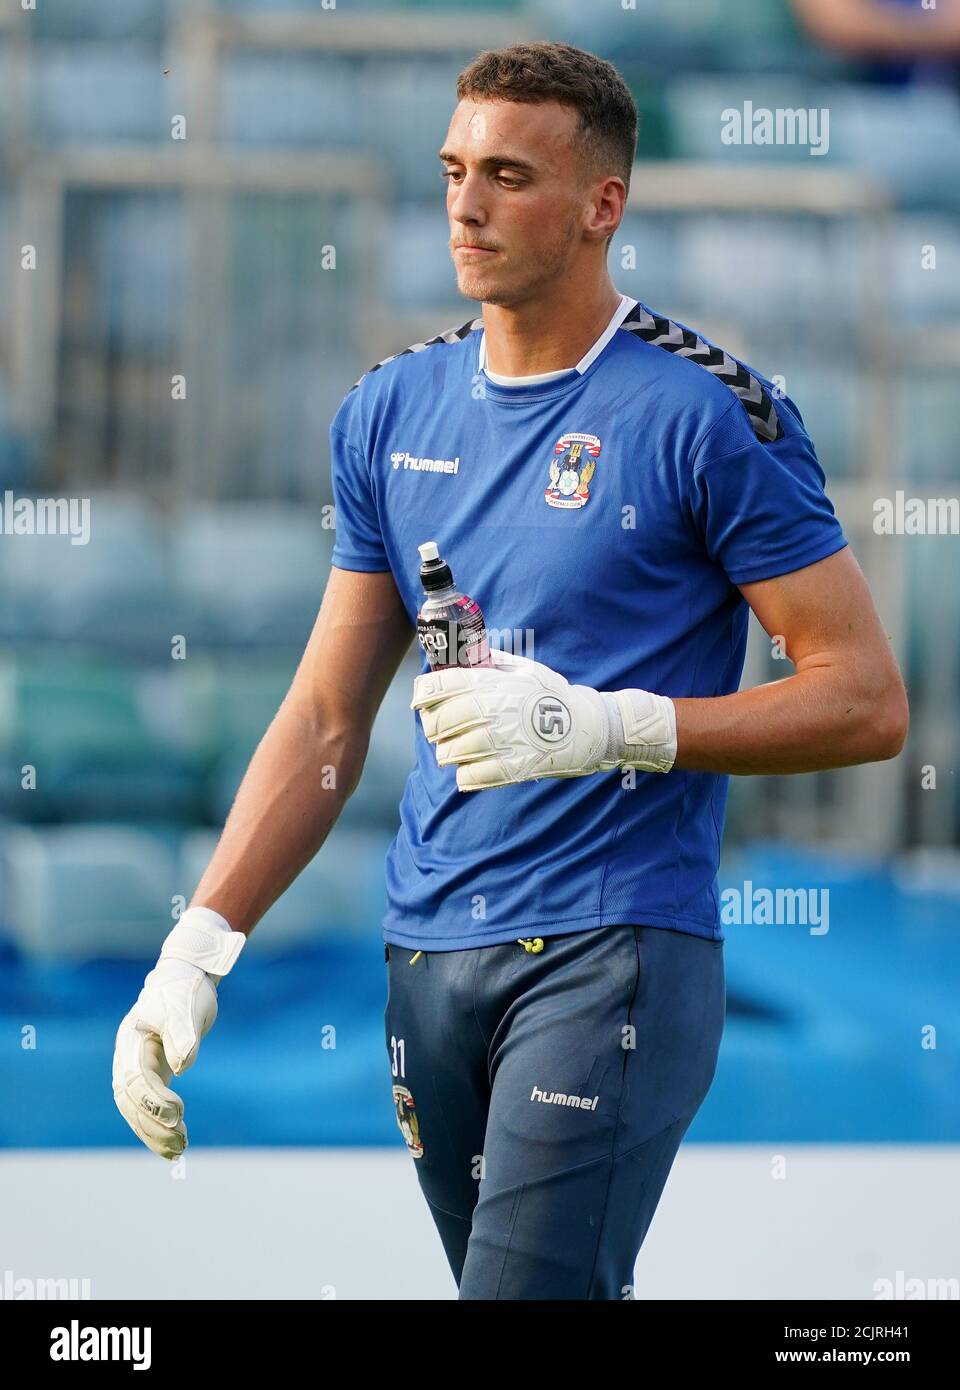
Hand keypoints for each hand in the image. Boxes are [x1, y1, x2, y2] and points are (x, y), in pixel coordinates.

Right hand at [112, 907, 244, 1159]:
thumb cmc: (184, 990)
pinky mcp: (152, 1072)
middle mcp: (127, 1057)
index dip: (154, 1100)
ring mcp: (137, 1066)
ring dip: (153, 1133)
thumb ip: (183, 1036)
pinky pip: (147, 1105)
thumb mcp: (185, 1008)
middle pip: (131, 1101)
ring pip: (136, 1109)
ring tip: (178, 1152)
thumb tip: (182, 1067)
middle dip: (152, 1125)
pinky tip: (174, 1142)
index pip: (135, 1080)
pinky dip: (158, 1125)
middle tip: (179, 1145)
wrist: (185, 977)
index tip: (178, 1115)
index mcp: (130, 1041)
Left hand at [411, 648, 675, 790]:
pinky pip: (471, 776)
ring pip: (452, 751)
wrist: (587, 728)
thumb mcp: (525, 669)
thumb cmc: (553, 696)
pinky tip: (469, 771)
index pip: (441, 685)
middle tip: (439, 730)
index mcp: (493, 683)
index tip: (419, 700)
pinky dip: (466, 775)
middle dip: (434, 727)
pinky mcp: (512, 768)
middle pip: (441, 721)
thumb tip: (462, 654)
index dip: (424, 693)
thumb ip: (491, 662)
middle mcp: (494, 710)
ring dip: (449, 752)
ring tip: (455, 751)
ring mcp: (502, 740)